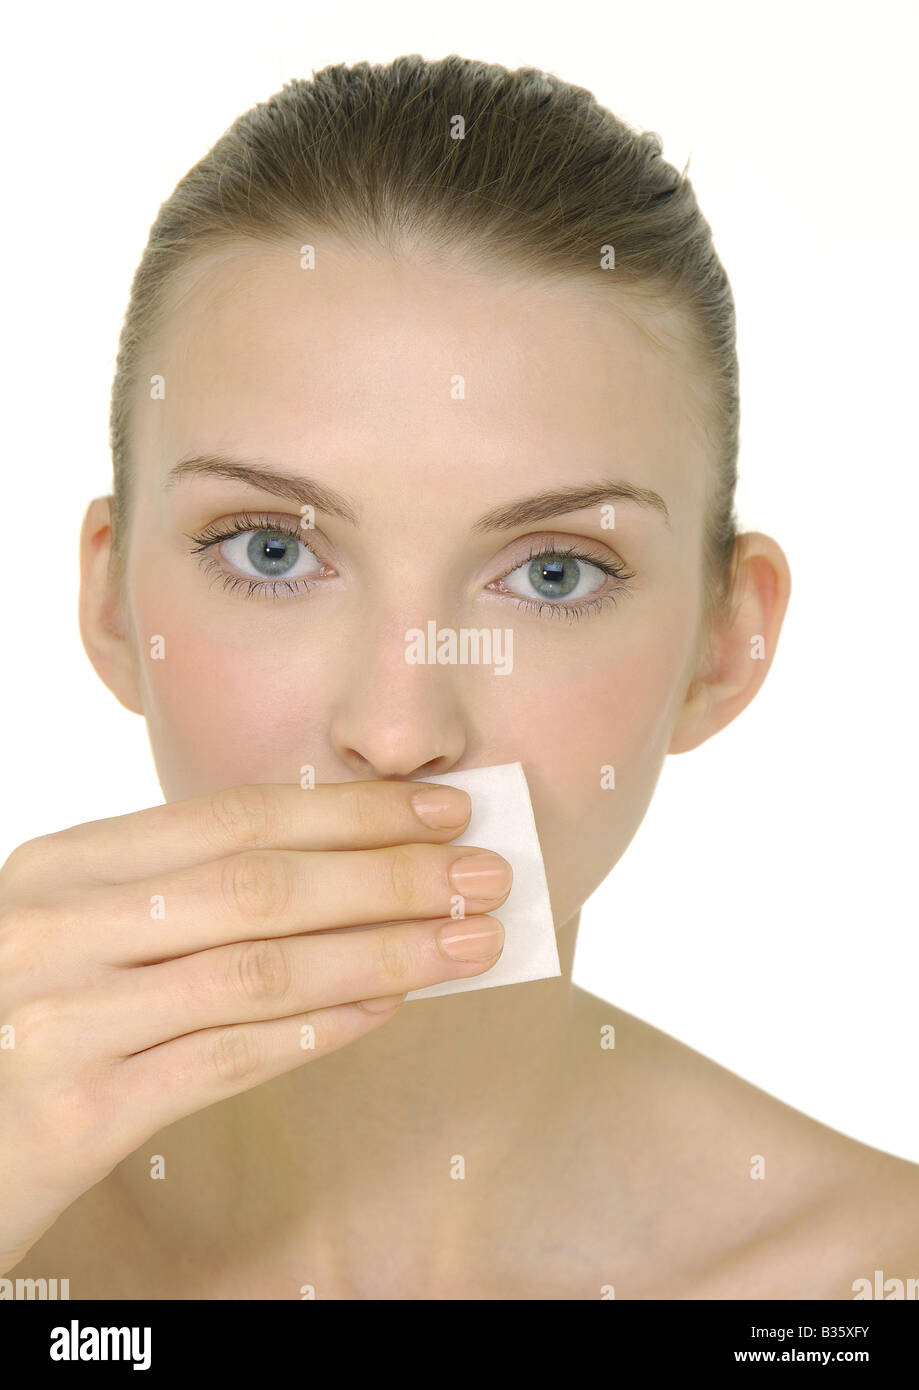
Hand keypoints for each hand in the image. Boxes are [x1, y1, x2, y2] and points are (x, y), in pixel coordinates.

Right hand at [0, 779, 509, 1273]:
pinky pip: (227, 1060)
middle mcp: (60, 927)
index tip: (442, 809)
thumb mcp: (74, 929)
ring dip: (382, 952)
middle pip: (262, 885)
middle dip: (392, 876)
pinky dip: (320, 1029)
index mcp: (66, 864)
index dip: (352, 812)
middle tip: (485, 874)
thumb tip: (336, 869)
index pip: (238, 817)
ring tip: (466, 943)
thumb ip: (175, 895)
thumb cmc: (20, 1018)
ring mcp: (64, 1017)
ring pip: (260, 970)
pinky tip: (387, 1008)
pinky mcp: (77, 1112)